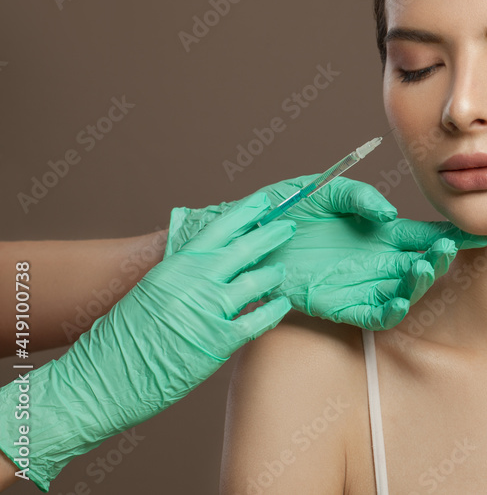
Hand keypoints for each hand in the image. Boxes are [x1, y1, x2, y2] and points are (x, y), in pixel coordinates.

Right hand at [0, 192, 293, 490]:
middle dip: (270, 235)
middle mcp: (192, 282)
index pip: (217, 230)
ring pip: (256, 281)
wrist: (97, 382)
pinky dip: (274, 310)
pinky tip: (282, 304)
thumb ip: (179, 276)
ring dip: (273, 273)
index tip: (265, 203)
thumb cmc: (118, 342)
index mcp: (173, 267)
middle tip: (289, 227)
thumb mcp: (147, 293)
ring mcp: (206, 310)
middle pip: (243, 249)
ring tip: (283, 269)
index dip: (246, 213)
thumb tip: (205, 261)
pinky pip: (258, 320)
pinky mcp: (216, 342)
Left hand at [165, 174, 486, 328]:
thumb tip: (387, 214)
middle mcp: (376, 259)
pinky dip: (389, 312)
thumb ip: (358, 197)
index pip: (424, 234)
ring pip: (403, 291)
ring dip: (418, 283)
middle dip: (439, 257)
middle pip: (421, 264)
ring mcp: (359, 283)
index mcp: (379, 232)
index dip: (452, 235)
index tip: (479, 233)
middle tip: (445, 247)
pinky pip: (371, 315)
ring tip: (423, 266)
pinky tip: (400, 302)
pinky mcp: (337, 304)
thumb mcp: (324, 192)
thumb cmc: (286, 210)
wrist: (246, 237)